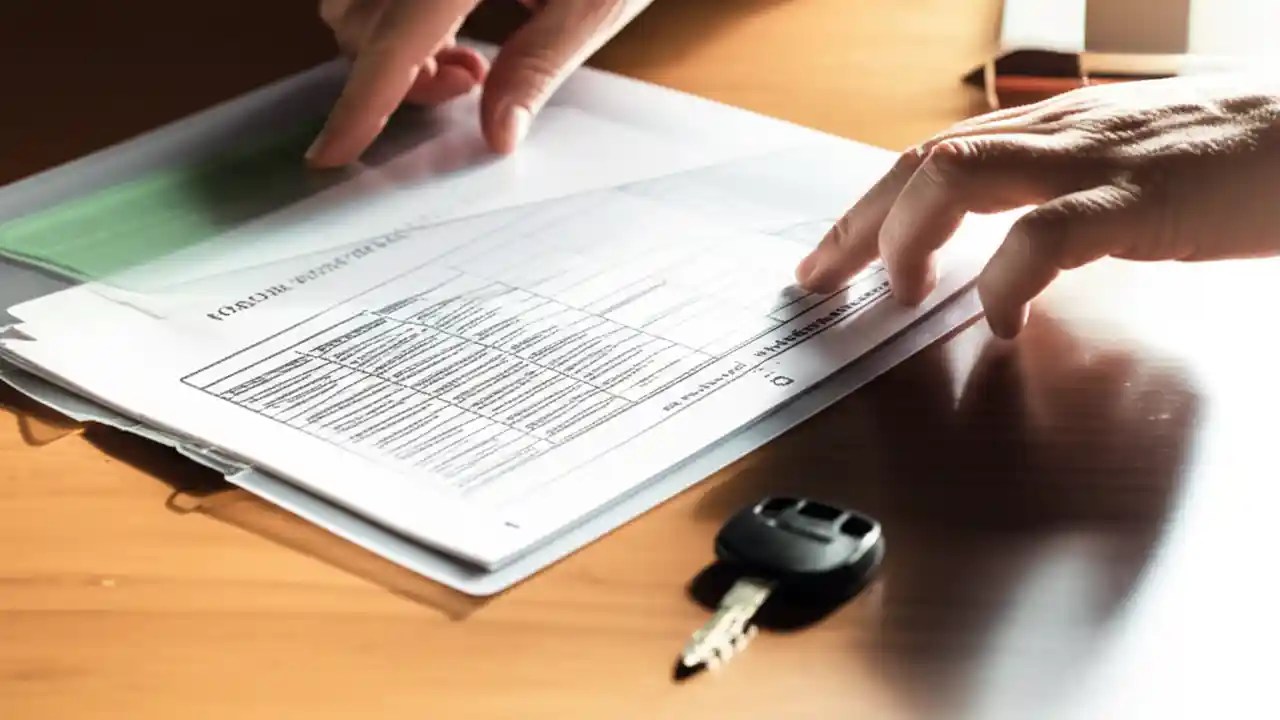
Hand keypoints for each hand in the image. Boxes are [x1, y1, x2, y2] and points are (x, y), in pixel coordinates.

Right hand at [308, 0, 646, 166]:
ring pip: (356, 3)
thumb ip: (540, 65)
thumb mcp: (595, 1)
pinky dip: (399, 18)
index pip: (394, 39)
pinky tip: (452, 27)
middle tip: (464, 86)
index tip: (332, 150)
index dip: (362, 102)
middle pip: (358, 21)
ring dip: (393, 47)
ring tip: (464, 57)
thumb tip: (498, 133)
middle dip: (393, 75)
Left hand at [795, 74, 1279, 337]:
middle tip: (820, 283)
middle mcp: (1055, 133)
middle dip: (857, 228)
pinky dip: (1006, 282)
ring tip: (899, 294)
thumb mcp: (1117, 163)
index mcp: (1047, 130)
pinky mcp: (1141, 198)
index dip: (865, 209)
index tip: (825, 259)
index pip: (928, 159)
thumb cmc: (1225, 153)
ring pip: (959, 177)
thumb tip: (995, 240)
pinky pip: (1048, 234)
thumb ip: (1053, 189)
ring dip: (909, 240)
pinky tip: (1000, 322)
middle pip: (920, 166)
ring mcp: (1094, 161)